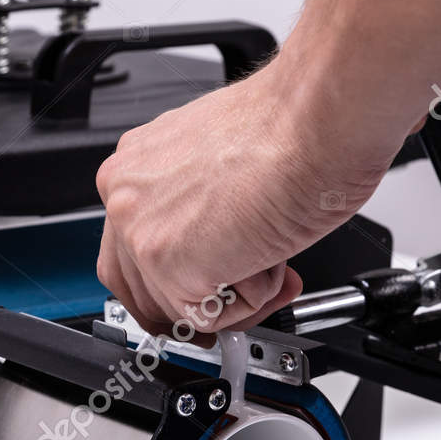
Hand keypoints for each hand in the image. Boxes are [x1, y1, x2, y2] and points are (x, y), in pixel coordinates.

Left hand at [95, 52, 403, 338]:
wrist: (315, 120)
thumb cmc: (290, 128)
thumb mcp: (219, 164)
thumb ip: (196, 208)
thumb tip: (210, 246)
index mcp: (135, 167)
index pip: (129, 250)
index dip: (177, 280)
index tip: (207, 289)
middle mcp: (124, 196)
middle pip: (140, 290)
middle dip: (198, 302)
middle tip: (240, 297)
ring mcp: (140, 232)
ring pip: (177, 308)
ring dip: (233, 296)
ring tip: (270, 253)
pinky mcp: (166, 264)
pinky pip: (208, 319)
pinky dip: (251, 300)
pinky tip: (269, 257)